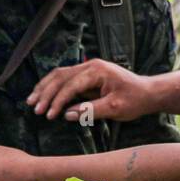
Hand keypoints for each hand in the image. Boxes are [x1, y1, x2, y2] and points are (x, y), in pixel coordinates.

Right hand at [27, 58, 153, 121]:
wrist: (148, 92)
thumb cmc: (135, 99)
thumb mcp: (115, 109)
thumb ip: (91, 111)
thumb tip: (67, 115)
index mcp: (97, 71)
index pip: (71, 84)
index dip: (58, 100)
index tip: (49, 115)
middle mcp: (90, 65)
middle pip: (61, 76)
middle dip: (46, 93)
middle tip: (35, 109)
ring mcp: (88, 68)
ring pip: (59, 75)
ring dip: (45, 88)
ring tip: (31, 101)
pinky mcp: (86, 76)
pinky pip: (65, 79)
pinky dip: (52, 87)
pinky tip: (42, 96)